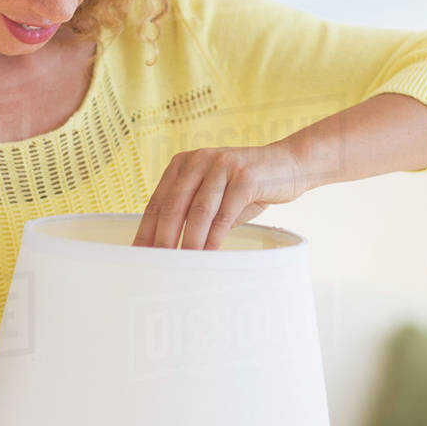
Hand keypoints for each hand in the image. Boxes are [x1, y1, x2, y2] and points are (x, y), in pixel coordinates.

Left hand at [131, 142, 305, 249]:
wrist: (288, 164)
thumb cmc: (246, 186)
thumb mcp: (214, 194)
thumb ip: (192, 213)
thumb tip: (167, 249)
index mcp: (183, 164)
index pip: (158, 201)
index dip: (146, 230)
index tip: (138, 255)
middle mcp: (199, 160)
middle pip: (173, 205)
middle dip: (163, 239)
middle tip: (158, 265)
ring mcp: (222, 165)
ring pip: (198, 211)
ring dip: (189, 241)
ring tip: (183, 265)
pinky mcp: (245, 176)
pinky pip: (225, 213)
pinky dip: (215, 237)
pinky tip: (209, 254)